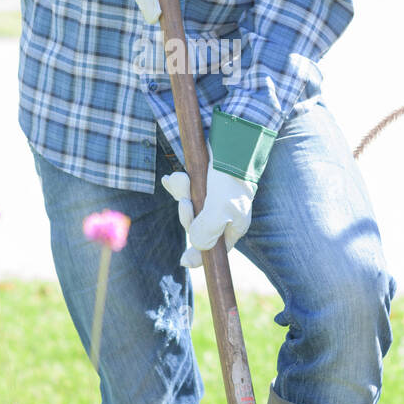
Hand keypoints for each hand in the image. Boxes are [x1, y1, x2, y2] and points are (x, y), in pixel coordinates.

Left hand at [161, 148, 256, 266]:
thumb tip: (196, 246)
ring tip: (179, 178)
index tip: (183, 261)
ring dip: (181, 193)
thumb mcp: (219, 209)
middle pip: (196, 226)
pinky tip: (170, 179)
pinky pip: (186, 189)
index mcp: (232, 225)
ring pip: (189, 205)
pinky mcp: (204, 182)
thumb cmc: (229, 178)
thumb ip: (207, 231)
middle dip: (186, 213)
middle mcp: (222, 214)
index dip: (199, 256)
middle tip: (185, 201)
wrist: (231, 142)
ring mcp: (212, 198)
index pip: (215, 249)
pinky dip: (178, 184)